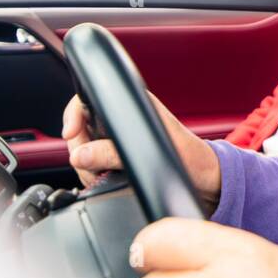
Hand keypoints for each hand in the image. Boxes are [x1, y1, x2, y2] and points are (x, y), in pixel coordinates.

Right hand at [62, 92, 220, 198]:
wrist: (206, 178)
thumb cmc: (191, 157)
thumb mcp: (151, 153)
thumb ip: (113, 153)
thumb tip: (80, 155)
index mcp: (134, 104)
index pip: (89, 98)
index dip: (74, 114)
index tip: (70, 134)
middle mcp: (124, 117)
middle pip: (81, 126)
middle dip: (79, 149)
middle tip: (89, 166)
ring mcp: (120, 137)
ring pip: (84, 147)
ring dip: (85, 165)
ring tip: (101, 175)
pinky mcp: (119, 156)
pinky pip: (94, 162)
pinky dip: (93, 173)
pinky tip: (104, 179)